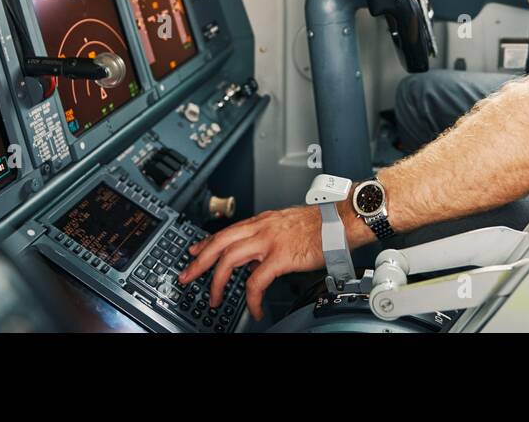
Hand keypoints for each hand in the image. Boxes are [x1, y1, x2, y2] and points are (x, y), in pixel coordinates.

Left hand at [178, 205, 325, 319]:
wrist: (341, 221)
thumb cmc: (320, 225)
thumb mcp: (287, 225)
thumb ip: (270, 237)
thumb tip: (258, 254)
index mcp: (262, 221)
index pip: (226, 231)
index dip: (206, 242)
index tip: (193, 252)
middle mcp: (261, 228)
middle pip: (219, 242)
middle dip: (199, 261)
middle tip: (186, 276)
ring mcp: (269, 242)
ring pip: (229, 259)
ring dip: (216, 281)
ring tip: (213, 298)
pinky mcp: (281, 257)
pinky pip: (256, 281)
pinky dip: (251, 298)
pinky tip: (254, 309)